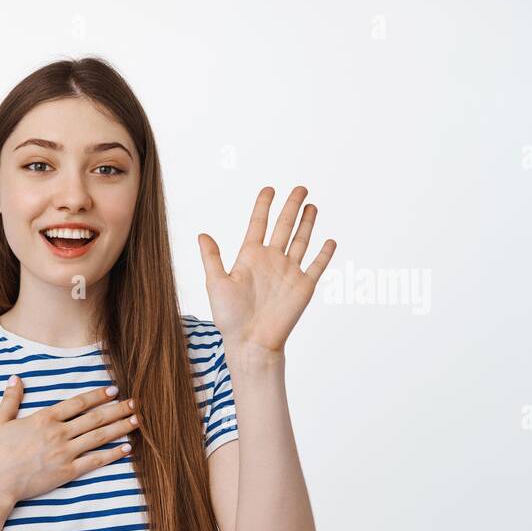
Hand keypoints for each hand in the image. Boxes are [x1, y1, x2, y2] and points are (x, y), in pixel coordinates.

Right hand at [0, 378, 136, 506]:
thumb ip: (10, 400)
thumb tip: (16, 378)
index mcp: (44, 418)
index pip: (78, 403)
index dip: (97, 396)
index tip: (113, 390)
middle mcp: (58, 433)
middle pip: (94, 418)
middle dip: (117, 409)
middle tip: (135, 402)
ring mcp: (65, 453)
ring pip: (99, 436)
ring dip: (120, 427)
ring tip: (137, 420)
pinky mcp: (67, 472)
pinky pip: (95, 461)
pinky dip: (113, 454)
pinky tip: (127, 448)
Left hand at [198, 185, 336, 354]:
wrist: (250, 342)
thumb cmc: (229, 317)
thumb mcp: (215, 284)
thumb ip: (212, 258)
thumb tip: (202, 235)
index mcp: (250, 257)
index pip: (258, 224)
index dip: (264, 206)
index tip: (269, 189)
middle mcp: (271, 261)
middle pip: (284, 226)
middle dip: (292, 206)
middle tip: (300, 188)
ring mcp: (289, 272)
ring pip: (301, 241)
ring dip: (307, 223)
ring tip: (312, 205)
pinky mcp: (303, 286)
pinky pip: (317, 265)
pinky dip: (324, 253)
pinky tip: (329, 239)